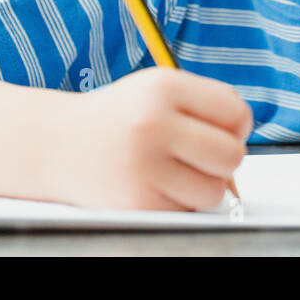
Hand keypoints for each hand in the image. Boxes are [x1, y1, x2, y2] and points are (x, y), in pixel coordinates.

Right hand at [50, 67, 251, 210]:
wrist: (55, 144)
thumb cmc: (121, 116)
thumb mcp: (159, 89)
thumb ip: (208, 104)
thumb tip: (244, 135)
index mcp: (164, 88)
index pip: (236, 112)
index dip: (237, 125)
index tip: (220, 128)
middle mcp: (152, 124)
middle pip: (231, 155)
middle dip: (225, 158)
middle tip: (202, 154)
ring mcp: (143, 167)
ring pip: (214, 190)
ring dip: (203, 185)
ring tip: (177, 170)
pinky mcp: (136, 203)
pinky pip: (187, 211)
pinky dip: (180, 202)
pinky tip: (156, 184)